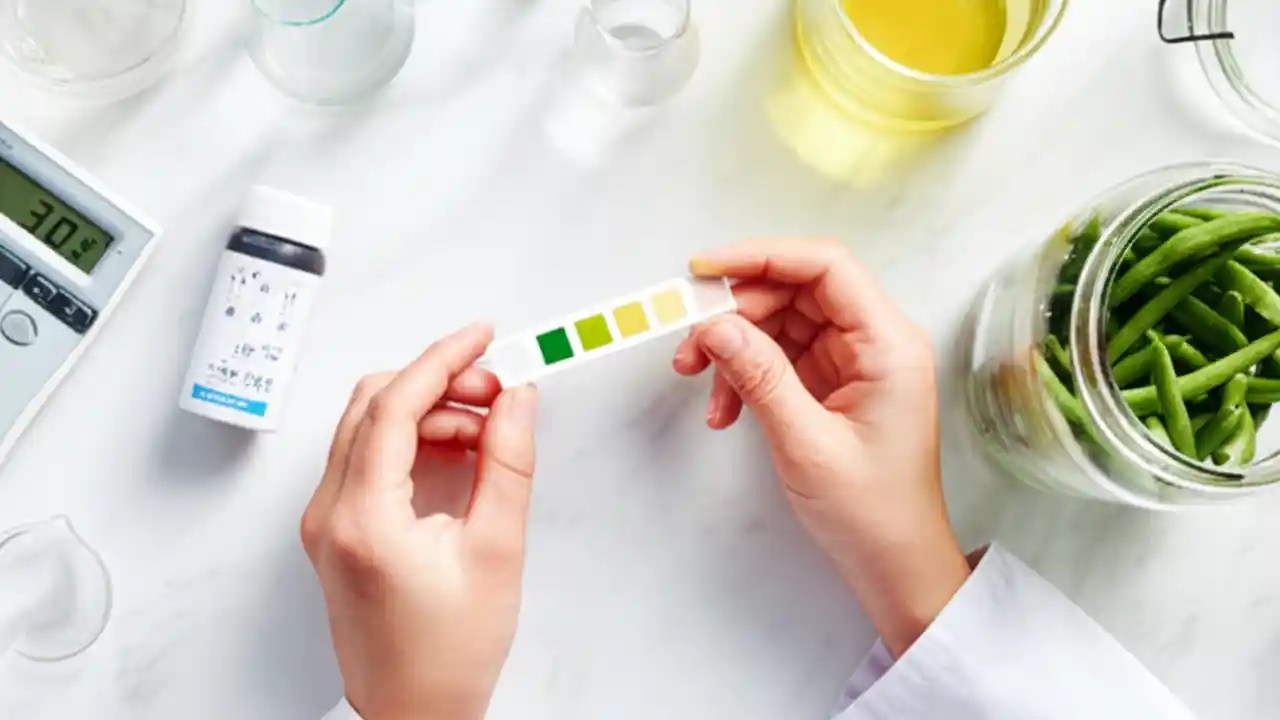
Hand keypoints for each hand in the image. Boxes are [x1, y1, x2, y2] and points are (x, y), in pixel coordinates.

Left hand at [302, 324, 538, 719]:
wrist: (412, 712)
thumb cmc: (449, 654)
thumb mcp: (497, 550)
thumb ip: (509, 464)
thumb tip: (517, 401)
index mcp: (362, 517)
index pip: (394, 407)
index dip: (442, 359)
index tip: (482, 336)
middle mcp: (329, 513)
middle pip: (373, 405)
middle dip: (437, 382)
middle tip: (497, 390)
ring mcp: (325, 521)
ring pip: (367, 426)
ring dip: (427, 411)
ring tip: (488, 429)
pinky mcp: (335, 530)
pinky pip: (367, 457)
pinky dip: (412, 440)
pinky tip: (459, 454)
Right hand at [673, 239, 969, 656]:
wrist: (893, 565)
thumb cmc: (871, 512)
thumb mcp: (807, 443)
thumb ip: (760, 376)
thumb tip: (715, 325)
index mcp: (889, 344)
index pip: (825, 267)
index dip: (762, 256)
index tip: (705, 269)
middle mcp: (875, 341)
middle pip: (795, 290)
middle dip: (736, 310)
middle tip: (688, 343)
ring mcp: (852, 361)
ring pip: (780, 321)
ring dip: (733, 345)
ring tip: (697, 381)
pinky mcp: (832, 382)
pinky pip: (779, 355)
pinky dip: (744, 374)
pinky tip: (724, 410)